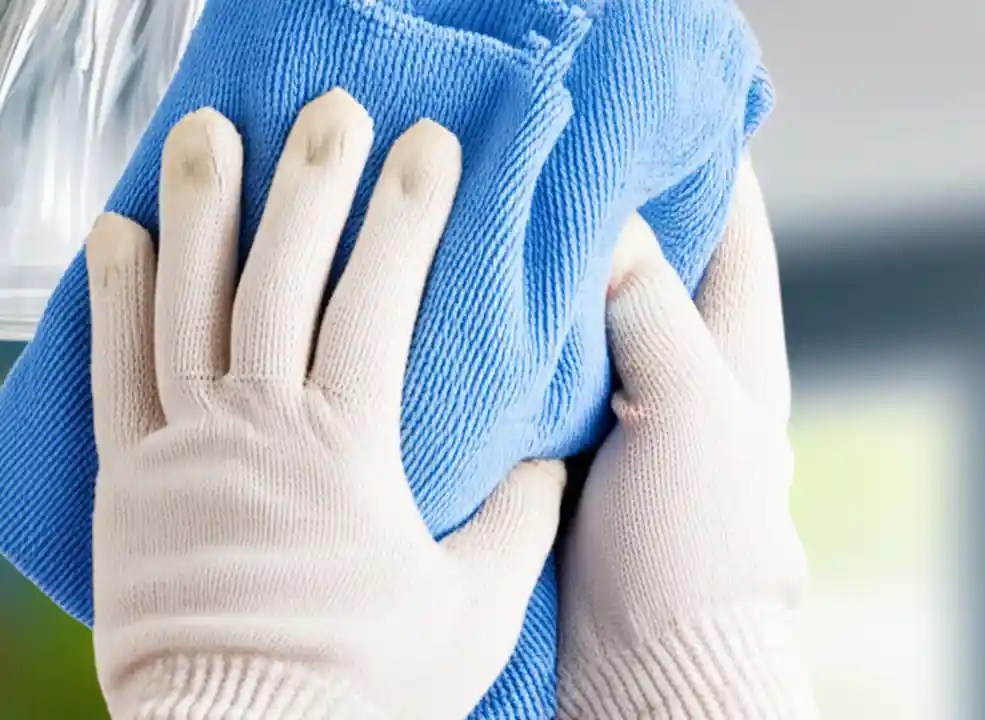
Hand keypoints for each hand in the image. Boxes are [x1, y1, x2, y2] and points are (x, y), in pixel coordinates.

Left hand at [87, 89, 563, 719]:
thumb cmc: (365, 685)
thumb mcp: (473, 609)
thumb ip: (519, 524)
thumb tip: (549, 461)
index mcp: (346, 447)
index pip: (378, 302)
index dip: (406, 217)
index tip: (428, 147)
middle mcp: (258, 428)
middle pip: (280, 280)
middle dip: (311, 186)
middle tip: (333, 111)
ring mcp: (184, 448)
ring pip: (187, 306)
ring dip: (200, 211)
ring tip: (206, 132)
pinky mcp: (133, 480)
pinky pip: (114, 373)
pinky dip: (112, 299)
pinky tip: (116, 235)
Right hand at [558, 161, 818, 717]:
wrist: (650, 666)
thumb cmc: (695, 546)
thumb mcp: (687, 410)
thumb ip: (651, 313)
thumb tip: (614, 226)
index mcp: (738, 357)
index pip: (731, 236)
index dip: (702, 170)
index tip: (652, 118)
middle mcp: (691, 378)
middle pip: (657, 269)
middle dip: (616, 215)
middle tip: (551, 164)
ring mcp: (634, 417)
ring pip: (598, 321)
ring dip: (560, 277)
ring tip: (504, 221)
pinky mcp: (582, 455)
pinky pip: (553, 376)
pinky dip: (526, 340)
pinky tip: (479, 312)